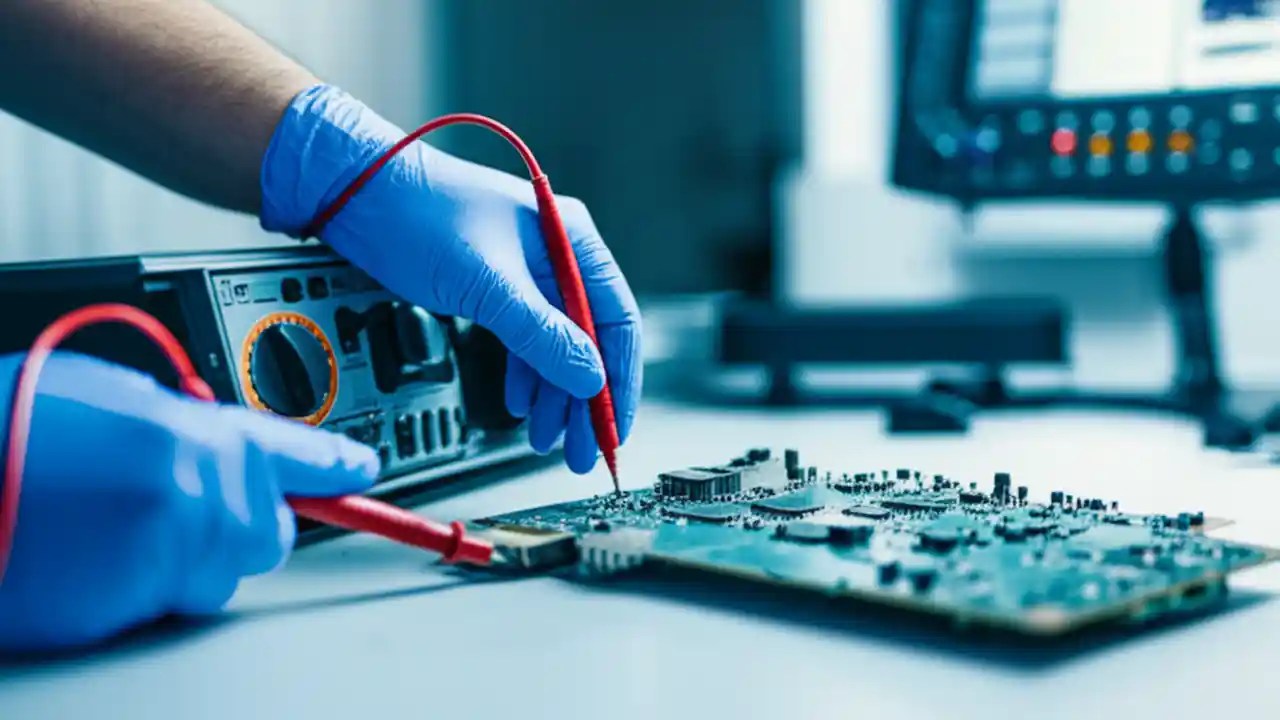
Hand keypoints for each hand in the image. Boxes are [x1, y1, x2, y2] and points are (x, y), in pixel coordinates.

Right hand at [0, 353, 377, 651]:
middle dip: (238, 525)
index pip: (298, 451)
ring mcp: (164, 555)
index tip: (364, 470)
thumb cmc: (12, 426)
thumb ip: (187, 426)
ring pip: (217, 575)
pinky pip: (163, 606)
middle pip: (267, 533)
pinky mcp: (129, 606)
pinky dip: (136, 589)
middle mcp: (196, 495)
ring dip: (183, 559)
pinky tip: (89, 556)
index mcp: (197, 433)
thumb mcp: (115, 396)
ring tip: (110, 527)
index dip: (336, 463)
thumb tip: (222, 450)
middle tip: (176, 506)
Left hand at [260, 85, 641, 472]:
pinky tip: (518, 403)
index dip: (618, 379)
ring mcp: (527, 271)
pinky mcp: (495, 286)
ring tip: (545, 437)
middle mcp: (558, 254)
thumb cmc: (419, 216)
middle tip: (582, 449)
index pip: (617, 320)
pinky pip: (525, 339)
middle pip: (590, 338)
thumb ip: (542, 336)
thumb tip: (589, 379)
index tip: (612, 427)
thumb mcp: (488, 286)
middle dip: (585, 398)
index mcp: (572, 239)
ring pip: (556, 344)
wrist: (355, 192)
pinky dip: (525, 374)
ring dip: (553, 393)